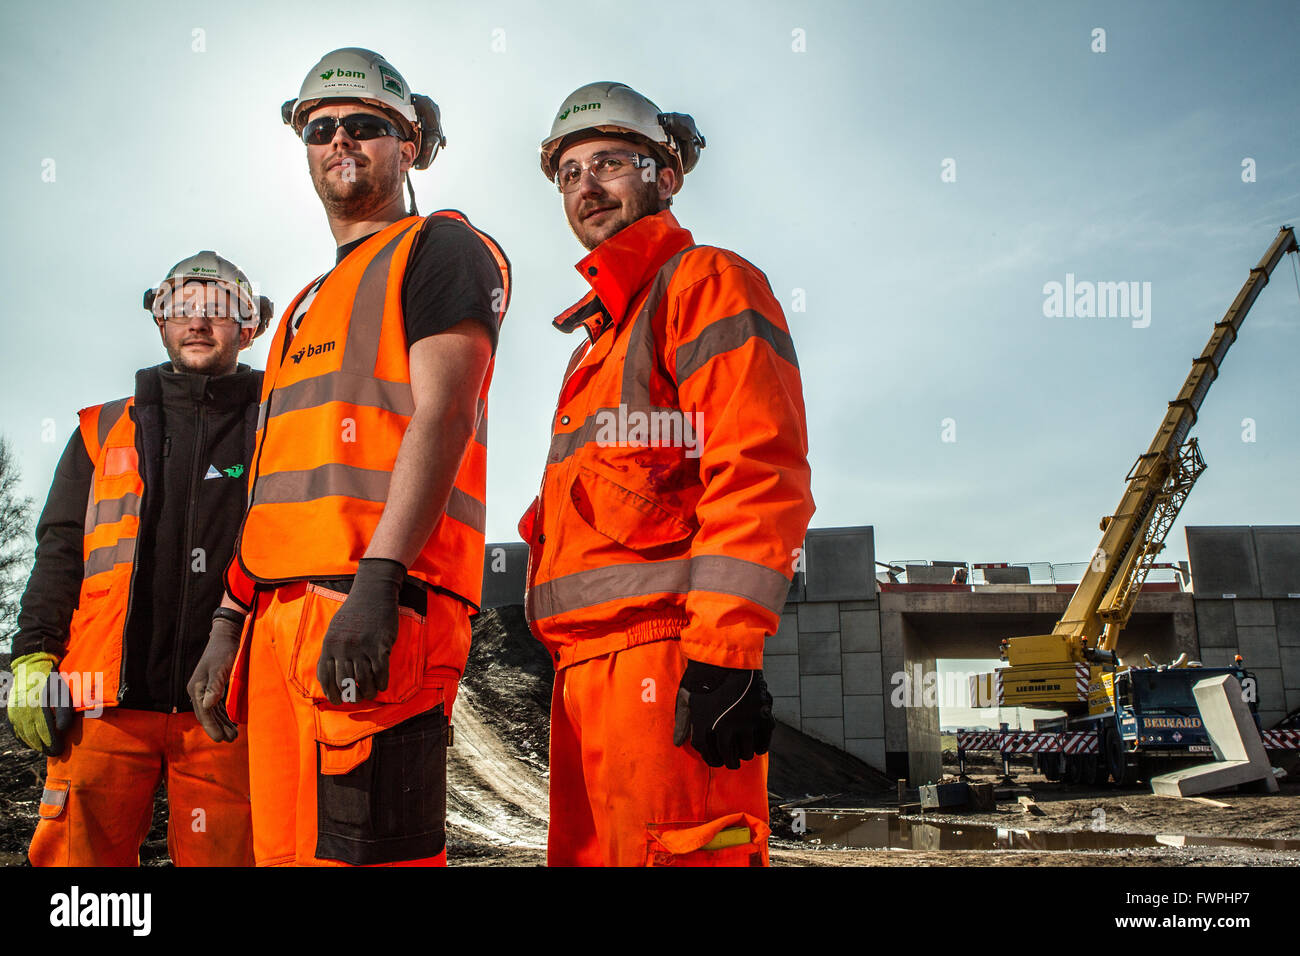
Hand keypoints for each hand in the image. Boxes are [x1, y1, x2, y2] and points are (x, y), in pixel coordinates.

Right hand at [6, 652, 74, 755]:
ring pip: (23, 735)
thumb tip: (62, 729)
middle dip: (44, 746)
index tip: (60, 750)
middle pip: (34, 736)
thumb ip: (63, 710)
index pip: (45, 732)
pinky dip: (23, 738)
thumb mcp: (62, 691)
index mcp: (37, 706)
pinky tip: (31, 743)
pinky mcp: (10, 711)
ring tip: (45, 749)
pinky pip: (15, 730)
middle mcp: (23, 711)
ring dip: (34, 744)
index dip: (52, 743)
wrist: (31, 666)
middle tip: (55, 753)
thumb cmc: (52, 679)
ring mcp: (14, 712)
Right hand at [187, 616, 241, 741]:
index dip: (211, 727)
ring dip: (221, 723)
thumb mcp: (220, 668)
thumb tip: (208, 705)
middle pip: (206, 714)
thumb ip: (215, 687)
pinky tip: (230, 722)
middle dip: (217, 728)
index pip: (203, 712)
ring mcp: (203, 689)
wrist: (225, 636)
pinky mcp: (212, 686)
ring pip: (211, 711)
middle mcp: (197, 690)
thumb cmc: (224, 651)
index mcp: (196, 688)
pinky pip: (215, 705)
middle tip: (230, 739)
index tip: (220, 739)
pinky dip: (222, 715)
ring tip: (233, 735)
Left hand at [315, 558, 405, 704]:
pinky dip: (381, 682)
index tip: (338, 700)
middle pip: (345, 682)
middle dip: (351, 695)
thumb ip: (333, 650)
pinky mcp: (380, 645)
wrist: (373, 593)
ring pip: (363, 680)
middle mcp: (343, 648)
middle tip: (356, 698)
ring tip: (370, 694)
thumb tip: (333, 675)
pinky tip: (381, 685)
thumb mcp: (335, 629)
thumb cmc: (354, 612)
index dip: (331, 693)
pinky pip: (380, 671)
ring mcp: (362, 647)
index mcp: (330, 645)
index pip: (326, 677)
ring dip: (367, 691)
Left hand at [672, 659, 774, 769]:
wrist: (726, 657)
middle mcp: (725, 728)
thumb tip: (677, 743)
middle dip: (729, 761)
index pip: (708, 755)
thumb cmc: (702, 676)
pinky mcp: (762, 716)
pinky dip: (760, 747)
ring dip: (744, 754)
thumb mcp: (686, 698)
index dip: (712, 759)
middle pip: (729, 758)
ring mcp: (746, 723)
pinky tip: (756, 746)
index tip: (716, 759)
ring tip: (742, 752)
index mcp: (705, 727)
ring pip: (746, 752)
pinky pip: (764, 742)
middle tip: (731, 760)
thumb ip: (683, 722)